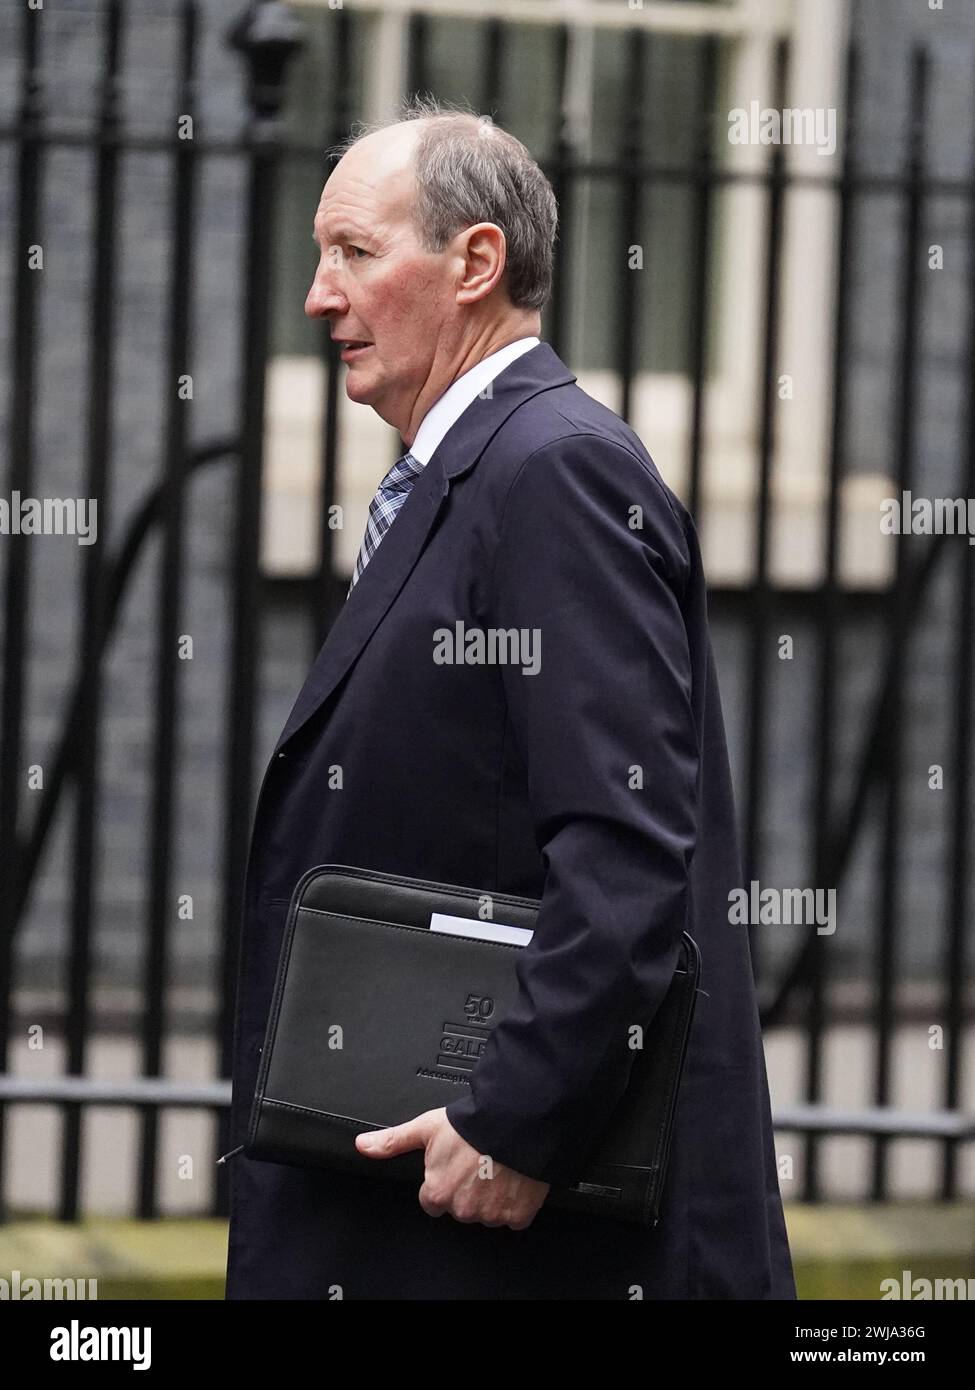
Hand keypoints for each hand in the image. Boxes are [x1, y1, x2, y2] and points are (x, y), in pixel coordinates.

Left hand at [355, 1107, 548, 1229]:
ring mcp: (491, 1214)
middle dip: (467, 1190)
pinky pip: (514, 1216)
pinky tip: (514, 1180)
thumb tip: (362, 1145)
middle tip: (476, 1163)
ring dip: (491, 1196)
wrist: (513, 1121)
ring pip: (487, 1212)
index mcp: (437, 1192)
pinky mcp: (518, 1214)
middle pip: (460, 1207)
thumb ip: (393, 1141)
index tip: (454, 1167)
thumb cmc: (470, 1124)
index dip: (442, 1181)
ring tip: (497, 1167)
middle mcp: (462, 1209)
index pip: (432, 1200)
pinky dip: (515, 1202)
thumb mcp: (426, 1128)